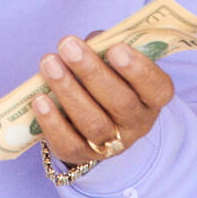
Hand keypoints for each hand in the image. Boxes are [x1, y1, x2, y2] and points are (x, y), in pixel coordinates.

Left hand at [32, 34, 175, 166]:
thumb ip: (105, 48)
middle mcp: (136, 124)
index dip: (138, 69)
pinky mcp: (82, 154)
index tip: (115, 48)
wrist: (91, 118)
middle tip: (68, 46)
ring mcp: (110, 144)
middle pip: (121, 102)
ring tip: (49, 63)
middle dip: (92, 72)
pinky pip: (68, 143)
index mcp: (152, 98)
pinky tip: (40, 99)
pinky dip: (52, 122)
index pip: (156, 88)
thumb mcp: (113, 60)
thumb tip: (89, 43)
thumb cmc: (105, 77)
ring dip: (68, 90)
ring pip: (93, 122)